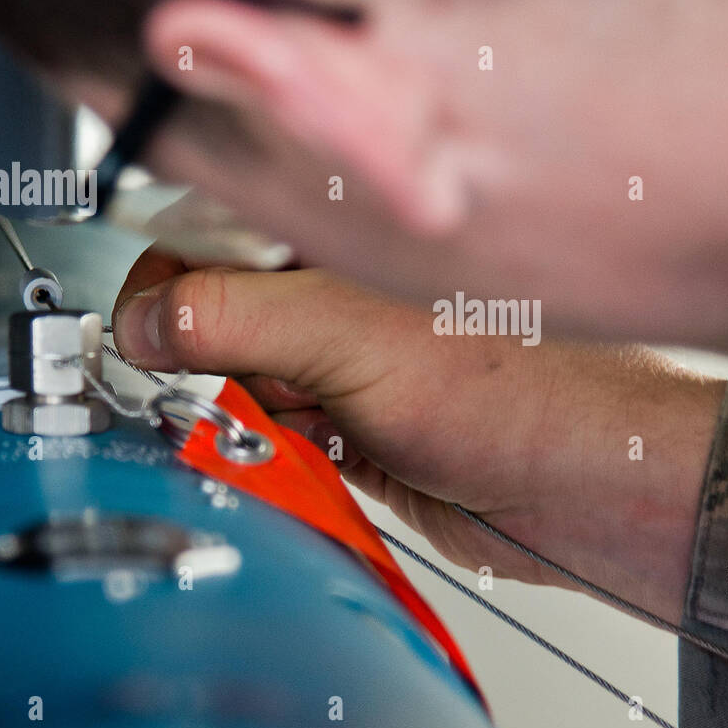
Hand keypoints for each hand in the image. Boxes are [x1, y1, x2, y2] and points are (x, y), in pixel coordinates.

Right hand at [112, 248, 724, 619]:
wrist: (588, 491)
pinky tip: (311, 457)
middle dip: (207, 363)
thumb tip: (138, 317)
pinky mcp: (351, 432)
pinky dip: (274, 455)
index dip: (166, 285)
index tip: (144, 336)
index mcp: (342, 235)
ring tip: (298, 427)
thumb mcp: (354, 334)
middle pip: (215, 317)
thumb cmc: (523, 390)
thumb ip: (232, 317)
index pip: (209, 236)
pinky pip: (275, 440)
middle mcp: (340, 294)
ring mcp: (345, 365)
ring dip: (245, 417)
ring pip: (241, 386)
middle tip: (241, 388)